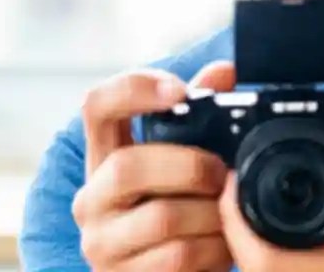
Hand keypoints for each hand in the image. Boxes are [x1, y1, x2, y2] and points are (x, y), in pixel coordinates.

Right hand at [71, 60, 237, 271]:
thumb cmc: (179, 208)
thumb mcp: (184, 162)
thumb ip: (199, 117)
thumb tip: (223, 72)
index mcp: (105, 156)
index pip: (96, 106)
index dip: (134, 90)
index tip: (178, 91)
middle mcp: (91, 198)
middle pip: (128, 166)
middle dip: (189, 166)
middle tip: (221, 172)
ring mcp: (100, 243)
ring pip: (161, 217)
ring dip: (211, 213)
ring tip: (232, 214)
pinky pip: (176, 258)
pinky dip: (214, 249)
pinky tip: (225, 246)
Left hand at [219, 93, 323, 271]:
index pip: (258, 258)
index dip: (234, 219)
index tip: (236, 177)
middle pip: (249, 264)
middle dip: (237, 222)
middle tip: (240, 180)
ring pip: (262, 271)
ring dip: (253, 239)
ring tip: (254, 197)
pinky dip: (274, 252)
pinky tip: (289, 227)